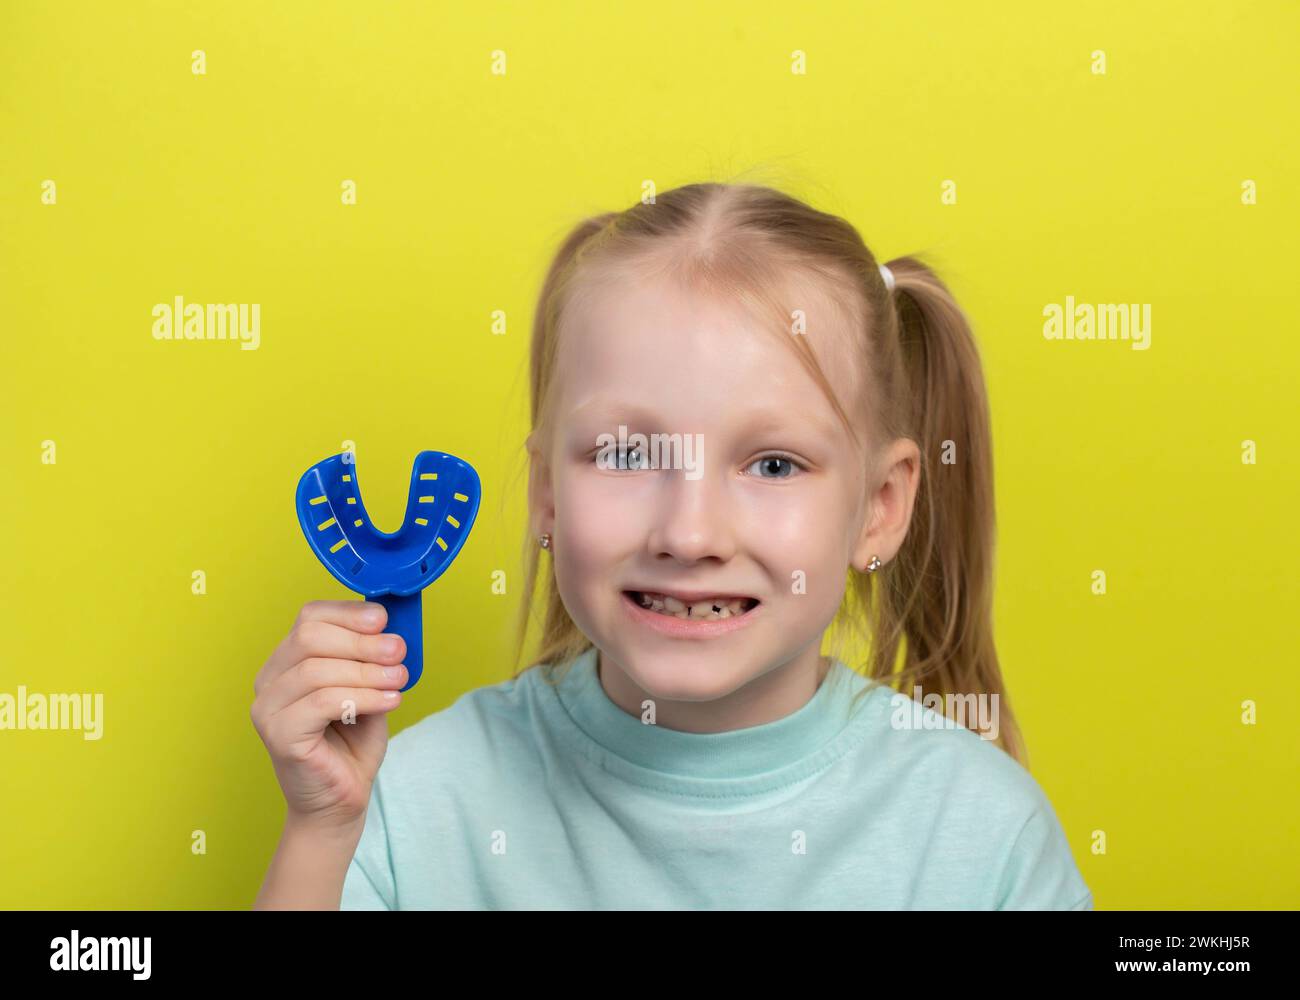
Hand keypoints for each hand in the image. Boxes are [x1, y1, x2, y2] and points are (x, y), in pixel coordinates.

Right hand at [250, 600, 406, 834]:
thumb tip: (393, 631)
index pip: (310, 617)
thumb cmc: (352, 744)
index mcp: (288, 661)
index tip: (383, 619)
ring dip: (367, 671)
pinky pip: (322, 702)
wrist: (340, 800)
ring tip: (399, 681)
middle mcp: (270, 680)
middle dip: (362, 641)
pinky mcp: (279, 734)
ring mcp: (268, 708)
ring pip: (317, 669)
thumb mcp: (368, 689)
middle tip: (398, 652)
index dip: (348, 613)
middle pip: (311, 637)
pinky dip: (362, 697)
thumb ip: (373, 660)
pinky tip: (389, 702)